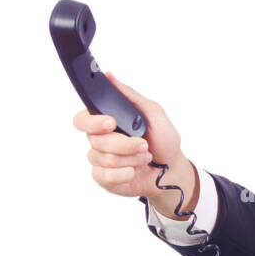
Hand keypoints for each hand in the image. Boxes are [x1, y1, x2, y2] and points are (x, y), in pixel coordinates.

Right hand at [72, 74, 196, 216]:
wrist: (172, 170)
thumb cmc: (164, 141)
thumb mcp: (153, 112)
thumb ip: (130, 95)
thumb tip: (110, 76)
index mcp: (105, 121)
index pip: (82, 119)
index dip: (94, 122)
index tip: (112, 123)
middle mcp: (99, 140)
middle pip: (96, 141)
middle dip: (125, 144)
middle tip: (143, 144)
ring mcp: (100, 160)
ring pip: (105, 158)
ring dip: (131, 159)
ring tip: (144, 156)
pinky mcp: (104, 178)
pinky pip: (107, 176)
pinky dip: (126, 173)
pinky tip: (134, 171)